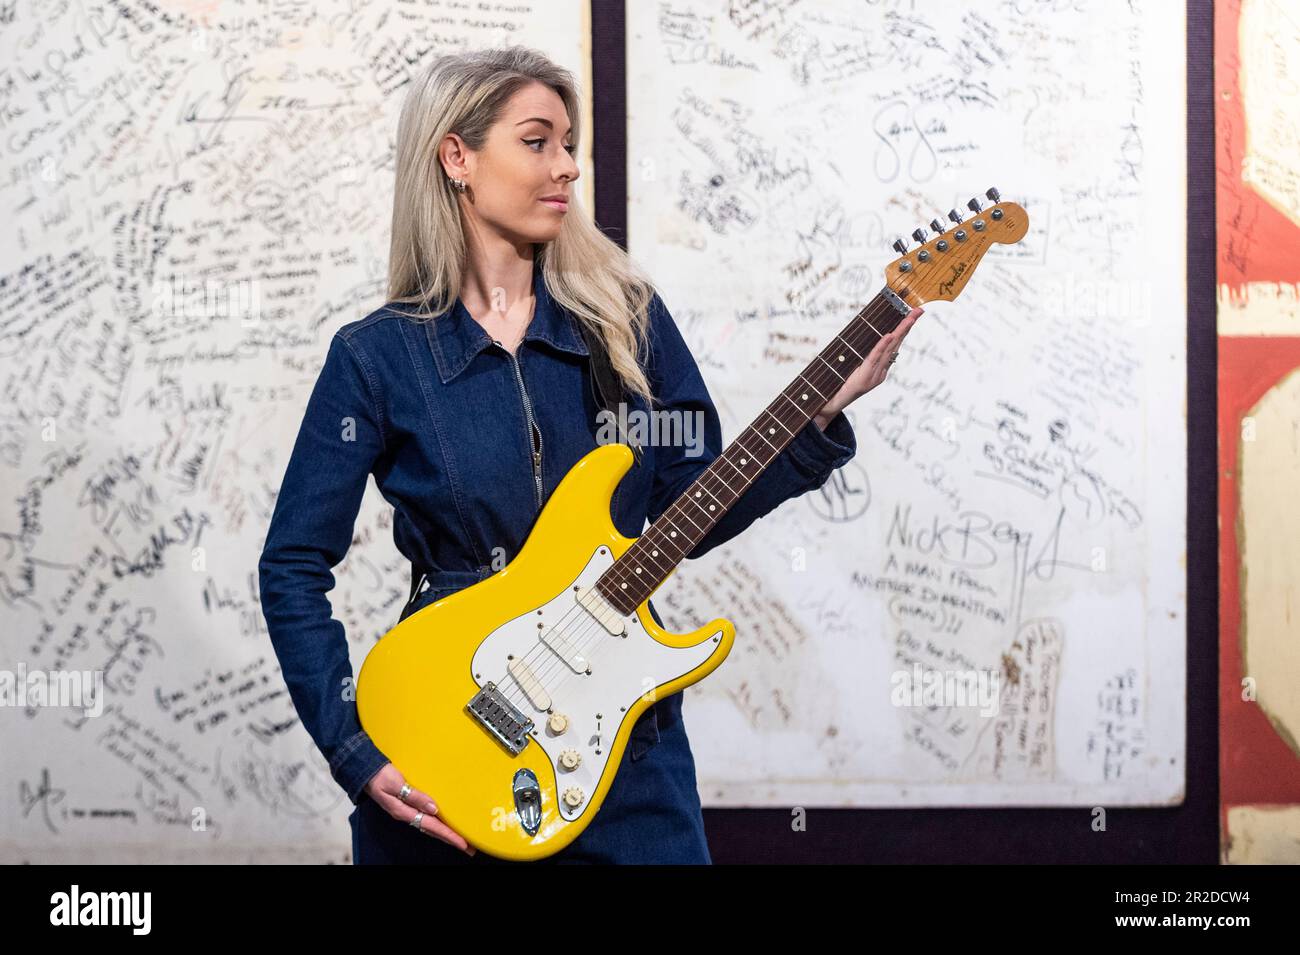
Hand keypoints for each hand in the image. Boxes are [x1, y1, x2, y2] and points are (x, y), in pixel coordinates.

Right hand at [365, 762, 475, 855]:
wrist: (365, 771)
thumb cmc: (379, 776)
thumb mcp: (395, 784)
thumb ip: (414, 795)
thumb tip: (433, 808)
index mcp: (404, 811)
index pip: (431, 826)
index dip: (448, 835)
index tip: (462, 843)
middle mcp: (407, 814)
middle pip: (433, 830)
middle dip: (450, 839)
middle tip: (468, 847)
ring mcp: (407, 810)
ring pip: (430, 826)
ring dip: (445, 832)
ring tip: (460, 838)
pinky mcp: (407, 804)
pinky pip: (425, 817)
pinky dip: (437, 822)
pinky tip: (444, 822)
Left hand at [813, 305, 923, 429]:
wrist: (828, 405)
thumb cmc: (836, 384)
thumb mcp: (851, 364)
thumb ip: (860, 353)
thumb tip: (863, 333)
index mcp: (879, 368)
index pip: (894, 345)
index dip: (903, 329)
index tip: (912, 314)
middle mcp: (880, 372)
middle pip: (896, 345)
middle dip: (907, 326)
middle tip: (918, 311)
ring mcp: (874, 376)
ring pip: (889, 350)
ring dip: (899, 332)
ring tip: (909, 318)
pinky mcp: (865, 379)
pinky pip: (874, 359)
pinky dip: (882, 346)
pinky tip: (889, 335)